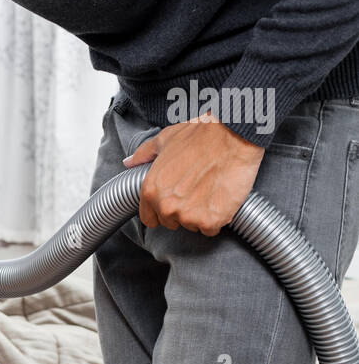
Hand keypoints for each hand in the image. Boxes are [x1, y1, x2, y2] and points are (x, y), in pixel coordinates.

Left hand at [123, 116, 264, 234]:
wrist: (233, 135)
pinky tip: (221, 197)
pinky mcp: (209, 221)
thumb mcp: (166, 139)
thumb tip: (129, 162)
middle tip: (198, 188)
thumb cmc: (201, 134)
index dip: (163, 211)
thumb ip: (145, 154)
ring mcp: (188, 216)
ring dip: (201, 213)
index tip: (176, 200)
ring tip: (210, 189)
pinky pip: (211, 229)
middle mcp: (166, 206)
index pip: (150, 218)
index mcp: (151, 190)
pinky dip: (218, 217)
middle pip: (172, 223)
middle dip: (184, 210)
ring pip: (192, 226)